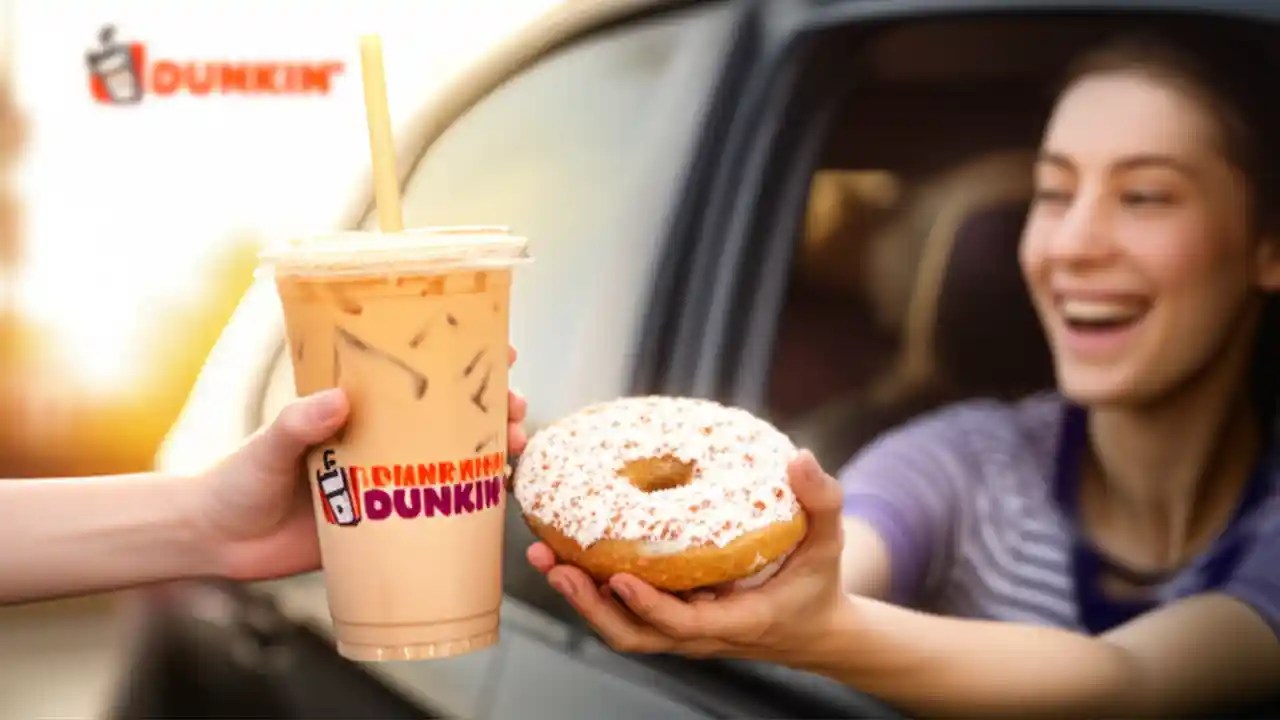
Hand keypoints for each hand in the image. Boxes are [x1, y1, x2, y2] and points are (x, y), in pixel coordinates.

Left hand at [197, 346, 528, 581]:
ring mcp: (387, 481)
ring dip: (490, 450)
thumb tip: (337, 402)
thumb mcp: (266, 447)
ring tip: (513, 447)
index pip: (416, 374)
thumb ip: (297, 424)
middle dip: (492, 408)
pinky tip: (497, 494)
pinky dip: (471, 501)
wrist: (217, 543)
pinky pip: (437, 511)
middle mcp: (379, 440)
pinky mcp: (385, 524)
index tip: (502, 351)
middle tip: (515, 410)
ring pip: (453, 460)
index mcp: (356, 408)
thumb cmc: (236, 482)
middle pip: (449, 416)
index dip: (464, 360)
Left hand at [526, 450, 848, 660]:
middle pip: (634, 635)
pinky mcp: (670, 620)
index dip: (648, 606)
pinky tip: (565, 553)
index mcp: (739, 621)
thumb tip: (800, 458)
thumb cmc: (818, 583)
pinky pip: (623, 613)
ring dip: (580, 599)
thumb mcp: (831, 543)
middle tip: (555, 565)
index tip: (616, 578)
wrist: (814, 630)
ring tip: (544, 557)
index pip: (684, 623)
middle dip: (589, 606)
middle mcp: (701, 634)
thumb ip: (822, 501)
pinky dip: (591, 591)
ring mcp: (681, 631)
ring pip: (620, 628)